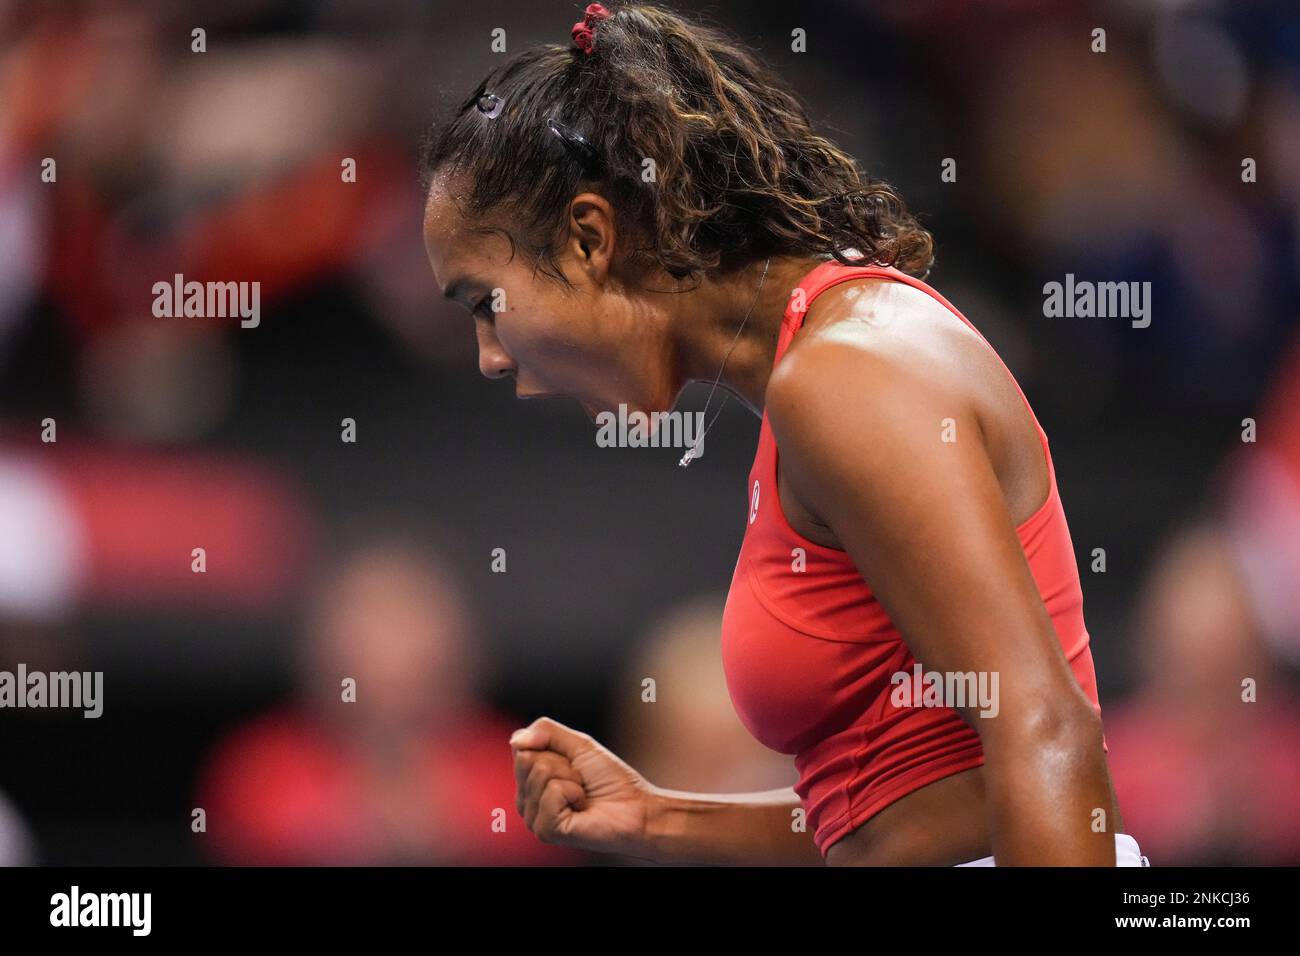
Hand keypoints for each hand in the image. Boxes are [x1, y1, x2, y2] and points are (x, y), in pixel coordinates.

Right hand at [510, 716, 658, 858]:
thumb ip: (546, 732)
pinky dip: (573, 793)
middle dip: (561, 762)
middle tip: (580, 779)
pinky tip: (581, 806)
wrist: (635, 807)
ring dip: (571, 779)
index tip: (572, 762)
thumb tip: (515, 739)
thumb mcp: (579, 744)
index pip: (521, 747)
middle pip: (527, 759)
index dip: (551, 747)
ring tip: (582, 794)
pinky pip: (551, 793)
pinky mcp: (546, 830)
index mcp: (531, 780)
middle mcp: (527, 799)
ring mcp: (534, 817)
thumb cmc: (610, 779)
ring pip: (539, 774)